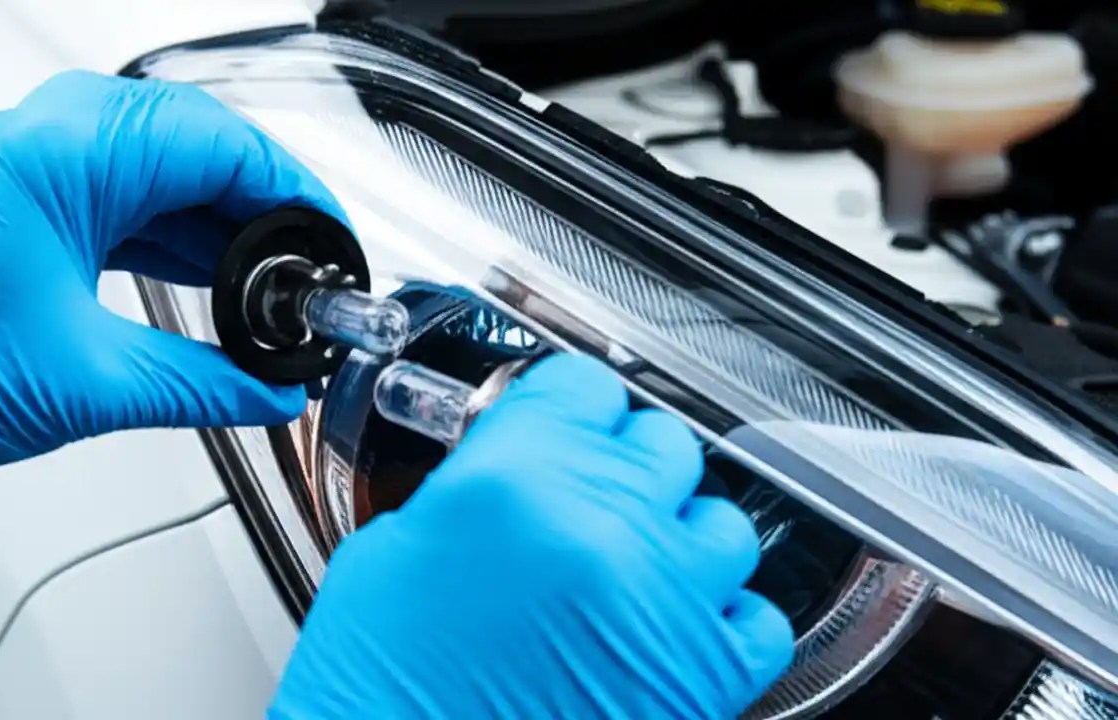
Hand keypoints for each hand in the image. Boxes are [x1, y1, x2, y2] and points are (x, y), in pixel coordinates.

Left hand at [0, 71, 342, 474]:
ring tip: (265, 294)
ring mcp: (30, 167)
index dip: (293, 193)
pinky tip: (208, 289)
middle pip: (197, 148)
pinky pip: (123, 200)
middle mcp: (45, 142)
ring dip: (219, 231)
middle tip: (306, 271)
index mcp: (64, 156)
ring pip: (162, 173)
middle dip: (263, 214)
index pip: (221, 143)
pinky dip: (172, 241)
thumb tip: (270, 394)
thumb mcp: (84, 384)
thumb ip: (201, 387)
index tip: (331, 242)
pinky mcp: (21, 202)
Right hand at [270, 354, 794, 718]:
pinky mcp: (704, 678)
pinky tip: (676, 626)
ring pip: (722, 524)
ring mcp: (664, 602)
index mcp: (517, 480)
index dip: (572, 404)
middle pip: (662, 442)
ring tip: (636, 565)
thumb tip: (519, 464)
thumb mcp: (392, 553)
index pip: (586, 385)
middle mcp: (603, 527)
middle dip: (625, 464)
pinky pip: (759, 619)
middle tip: (589, 497)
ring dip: (680, 537)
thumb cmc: (381, 687)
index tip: (568, 419)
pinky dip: (725, 617)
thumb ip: (476, 486)